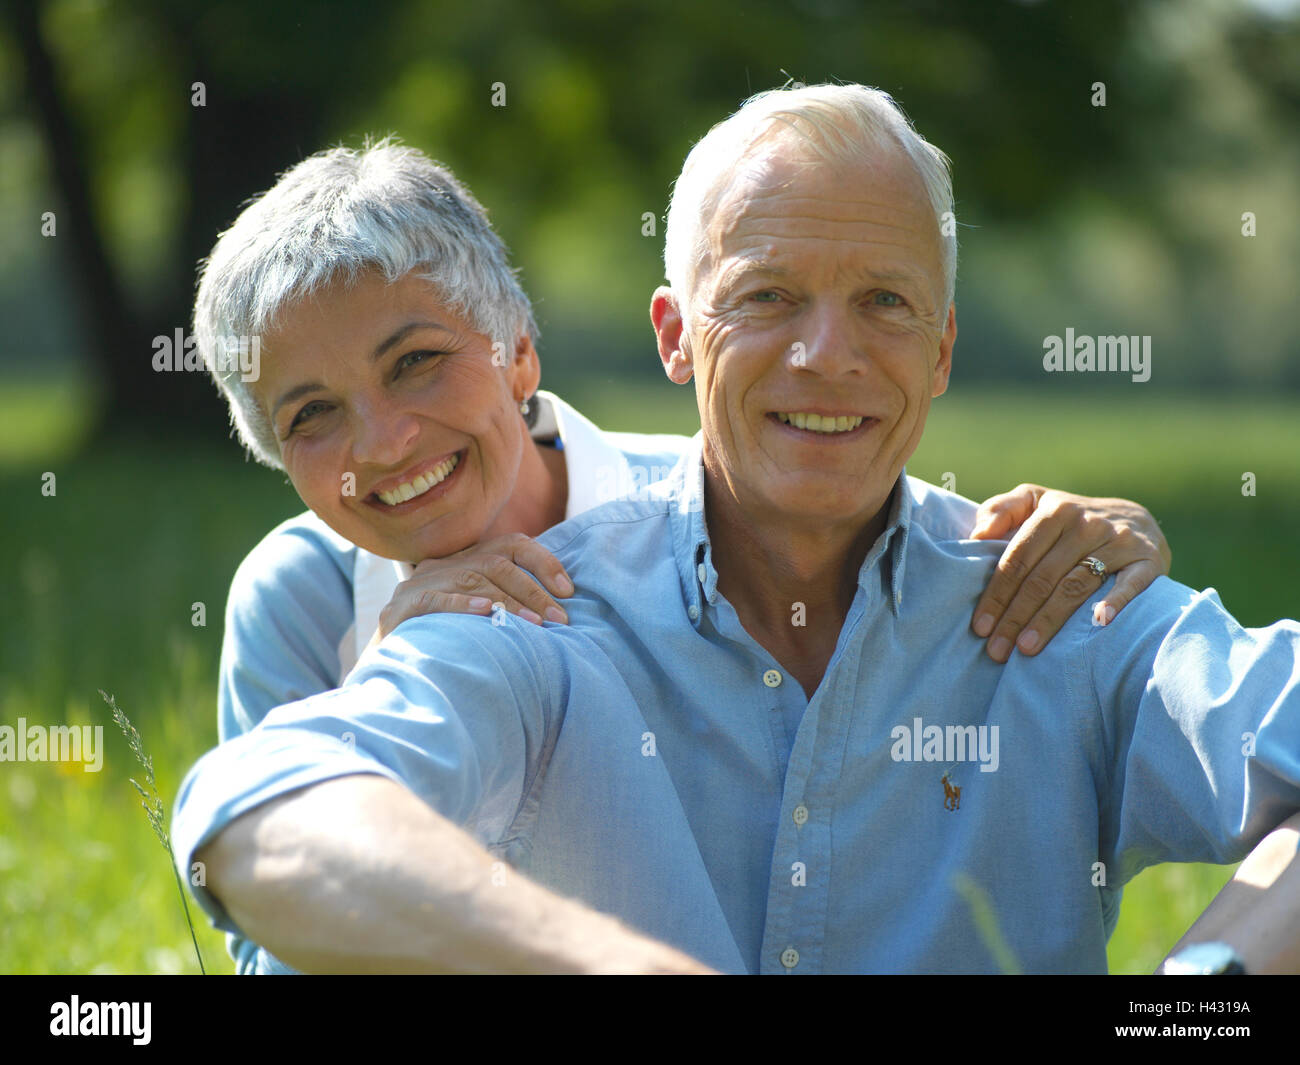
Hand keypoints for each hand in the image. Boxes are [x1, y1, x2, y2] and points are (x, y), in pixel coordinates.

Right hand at [370, 533, 573, 648]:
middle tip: (560, 619)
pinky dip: (462, 604)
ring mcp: (420, 583)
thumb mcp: (481, 618)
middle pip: (496, 563)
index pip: (512, 544)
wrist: (392, 666)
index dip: (544, 561)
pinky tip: (486, 614)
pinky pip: (434, 598)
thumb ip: (511, 606)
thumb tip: (562, 613)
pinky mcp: (402, 606)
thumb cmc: (447, 642)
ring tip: (534, 624)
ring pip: (472, 578)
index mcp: (466, 561)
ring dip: (508, 602)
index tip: (569, 591)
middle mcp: (444, 564)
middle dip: (533, 591)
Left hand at [968, 484, 1171, 662]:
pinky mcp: (1148, 560)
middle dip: (1015, 616)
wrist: (1134, 518)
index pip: (1018, 559)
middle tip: (997, 649)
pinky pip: (1130, 583)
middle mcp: (1087, 524)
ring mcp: (1119, 541)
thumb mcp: (1034, 501)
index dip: (996, 594)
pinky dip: (1116, 601)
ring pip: (1076, 585)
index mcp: (1054, 511)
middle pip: (1042, 577)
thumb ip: (1001, 510)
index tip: (979, 627)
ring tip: (1027, 648)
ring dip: (1049, 619)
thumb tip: (977, 534)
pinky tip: (1099, 622)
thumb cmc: (1068, 519)